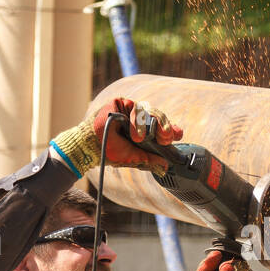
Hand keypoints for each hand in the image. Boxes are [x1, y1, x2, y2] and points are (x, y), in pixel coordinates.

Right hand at [52, 98, 183, 175]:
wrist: (91, 146)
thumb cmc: (109, 152)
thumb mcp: (133, 158)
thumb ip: (149, 160)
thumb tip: (166, 167)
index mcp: (144, 132)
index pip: (162, 128)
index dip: (172, 129)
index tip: (178, 134)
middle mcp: (140, 120)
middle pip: (160, 117)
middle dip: (165, 127)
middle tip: (165, 138)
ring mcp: (131, 110)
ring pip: (151, 111)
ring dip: (151, 125)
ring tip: (142, 139)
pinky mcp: (122, 103)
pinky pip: (137, 108)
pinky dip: (138, 121)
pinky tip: (134, 133)